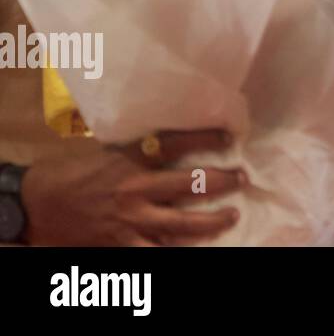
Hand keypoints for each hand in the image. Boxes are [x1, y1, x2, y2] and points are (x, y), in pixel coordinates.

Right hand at [22, 129, 244, 246]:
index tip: (229, 138)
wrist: (36, 204)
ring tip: (232, 216)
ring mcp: (130, 220)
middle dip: (221, 181)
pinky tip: (196, 248)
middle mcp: (135, 188)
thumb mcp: (106, 152)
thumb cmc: (70, 172)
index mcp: (130, 159)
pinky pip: (156, 251)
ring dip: (211, 221)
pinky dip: (178, 251)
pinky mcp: (120, 243)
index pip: (175, 144)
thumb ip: (139, 151)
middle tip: (242, 178)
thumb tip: (171, 143)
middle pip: (189, 184)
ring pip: (181, 224)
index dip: (205, 139)